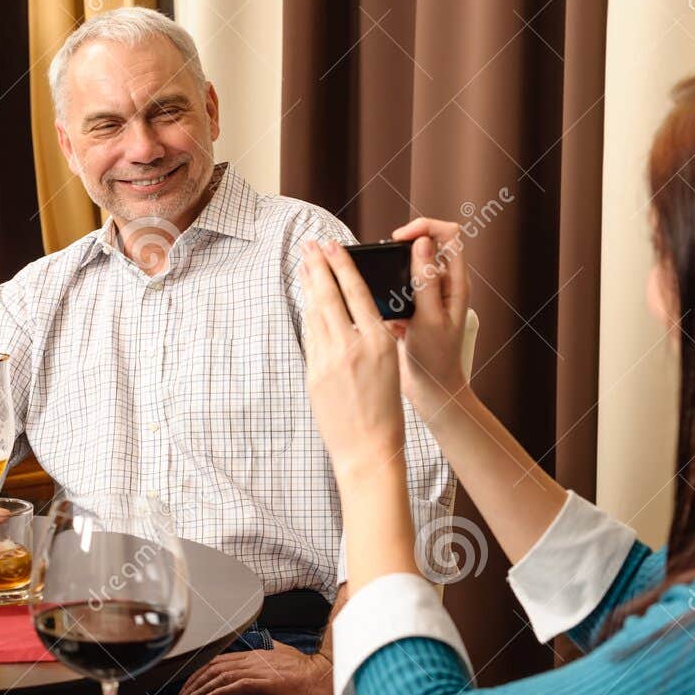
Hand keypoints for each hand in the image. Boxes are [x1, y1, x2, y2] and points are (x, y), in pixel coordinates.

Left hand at [174, 643, 334, 694]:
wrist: (323, 676)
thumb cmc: (306, 668)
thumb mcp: (285, 653)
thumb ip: (272, 649)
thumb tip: (268, 645)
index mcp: (254, 654)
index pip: (217, 661)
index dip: (198, 673)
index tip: (186, 687)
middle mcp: (252, 660)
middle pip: (213, 669)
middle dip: (191, 684)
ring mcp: (259, 670)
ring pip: (220, 678)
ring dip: (198, 692)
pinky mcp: (267, 683)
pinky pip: (237, 687)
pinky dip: (219, 693)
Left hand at [301, 240, 405, 478]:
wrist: (369, 449)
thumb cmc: (386, 410)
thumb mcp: (388, 365)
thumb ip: (369, 338)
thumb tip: (349, 314)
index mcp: (379, 340)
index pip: (356, 292)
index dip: (342, 265)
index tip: (332, 245)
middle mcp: (352, 345)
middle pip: (329, 295)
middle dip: (317, 266)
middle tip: (308, 245)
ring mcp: (329, 360)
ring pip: (316, 313)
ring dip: (310, 287)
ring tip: (305, 266)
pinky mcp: (314, 374)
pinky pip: (311, 337)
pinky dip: (309, 316)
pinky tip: (308, 303)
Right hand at [390, 218, 472, 415]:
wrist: (431, 391)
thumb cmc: (436, 360)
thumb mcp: (428, 319)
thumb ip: (425, 281)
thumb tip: (423, 243)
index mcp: (456, 283)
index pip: (449, 234)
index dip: (423, 228)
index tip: (399, 239)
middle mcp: (444, 285)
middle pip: (426, 244)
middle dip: (401, 248)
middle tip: (383, 262)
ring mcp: (428, 296)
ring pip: (407, 267)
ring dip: (391, 275)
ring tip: (383, 294)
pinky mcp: (412, 308)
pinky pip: (396, 289)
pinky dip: (386, 296)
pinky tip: (385, 317)